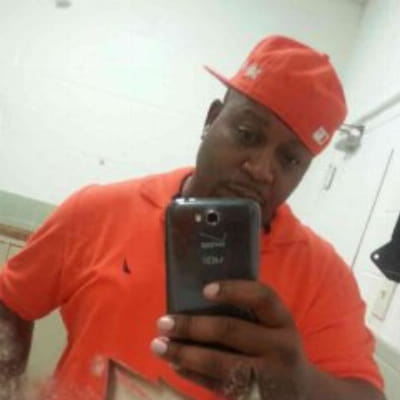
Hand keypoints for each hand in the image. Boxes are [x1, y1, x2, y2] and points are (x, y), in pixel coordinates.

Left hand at [151, 281, 313, 398]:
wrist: (304, 393)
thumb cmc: (276, 347)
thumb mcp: (273, 327)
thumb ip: (247, 314)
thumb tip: (196, 301)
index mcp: (282, 320)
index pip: (262, 297)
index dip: (234, 290)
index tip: (204, 289)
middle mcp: (280, 347)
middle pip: (231, 331)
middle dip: (193, 326)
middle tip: (164, 322)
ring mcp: (268, 378)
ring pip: (219, 363)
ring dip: (184, 353)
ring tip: (158, 345)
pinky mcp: (253, 399)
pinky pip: (217, 387)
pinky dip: (192, 375)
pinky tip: (175, 364)